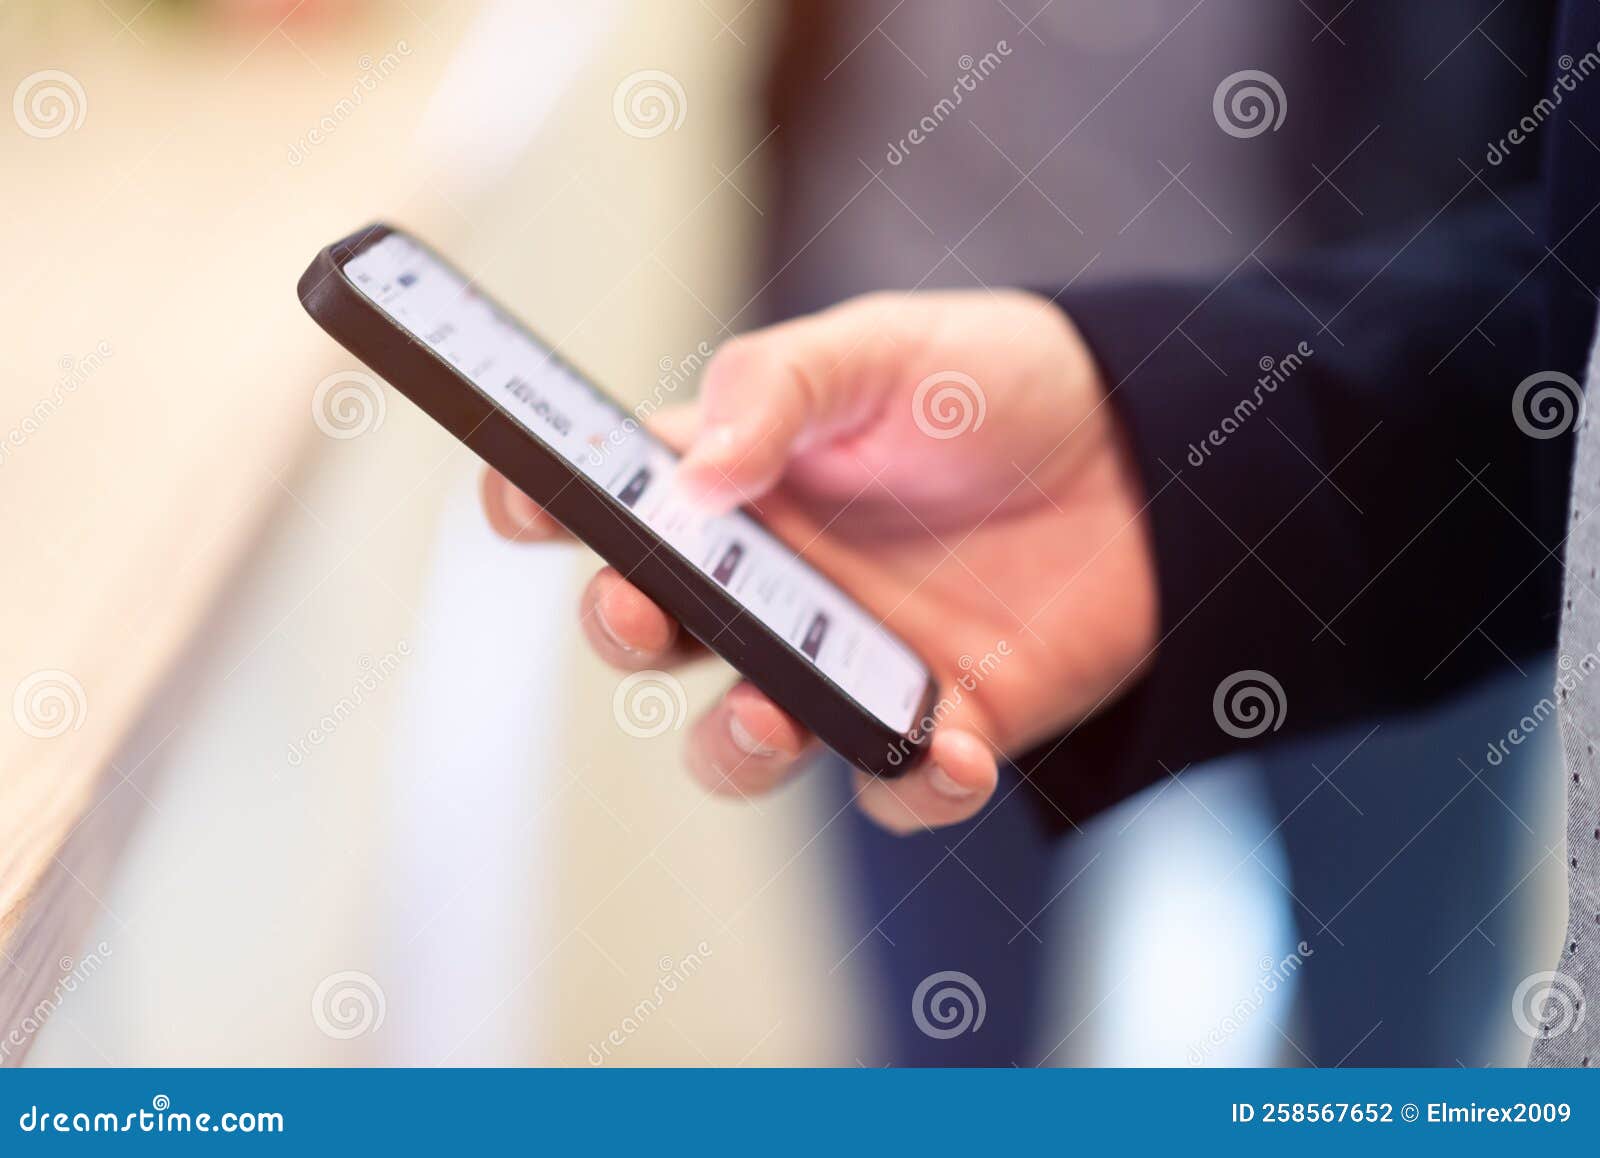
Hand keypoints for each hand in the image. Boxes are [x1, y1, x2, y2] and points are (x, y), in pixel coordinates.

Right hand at [482, 290, 1157, 832]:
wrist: (1145, 459)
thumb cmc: (995, 387)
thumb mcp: (886, 348)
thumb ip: (782, 389)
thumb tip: (694, 478)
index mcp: (737, 484)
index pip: (609, 502)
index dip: (543, 504)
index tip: (520, 500)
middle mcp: (771, 584)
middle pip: (654, 633)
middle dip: (622, 630)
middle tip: (639, 606)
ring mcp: (845, 662)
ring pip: (743, 742)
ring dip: (735, 745)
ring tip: (770, 714)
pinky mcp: (935, 724)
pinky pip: (896, 789)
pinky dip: (915, 787)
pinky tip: (951, 751)